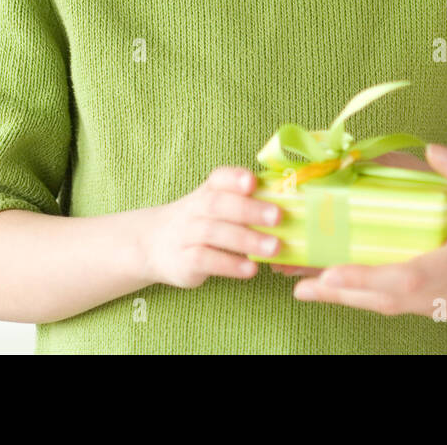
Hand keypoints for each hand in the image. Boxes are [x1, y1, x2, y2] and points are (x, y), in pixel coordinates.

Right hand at [143, 166, 283, 287]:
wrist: (153, 243)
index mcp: (208, 191)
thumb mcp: (216, 206)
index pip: (218, 178)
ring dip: (246, 240)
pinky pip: (205, 260)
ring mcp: (186, 235)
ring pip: (214, 233)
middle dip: (249, 210)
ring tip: (274, 248)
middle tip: (278, 217)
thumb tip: (293, 205)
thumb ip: (245, 203)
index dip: (234, 178)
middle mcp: (195, 209)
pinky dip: (229, 264)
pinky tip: (251, 269)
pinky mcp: (183, 261)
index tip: (252, 181)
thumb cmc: (201, 222)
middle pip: (218, 204)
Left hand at [290, 144, 446, 334]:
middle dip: (349, 294)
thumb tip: (430, 151)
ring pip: (413, 309)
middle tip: (304, 283)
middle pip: (401, 301)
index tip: (331, 273)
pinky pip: (434, 310)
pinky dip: (396, 299)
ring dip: (365, 297)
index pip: (418, 276)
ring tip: (321, 282)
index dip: (370, 279)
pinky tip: (369, 285)